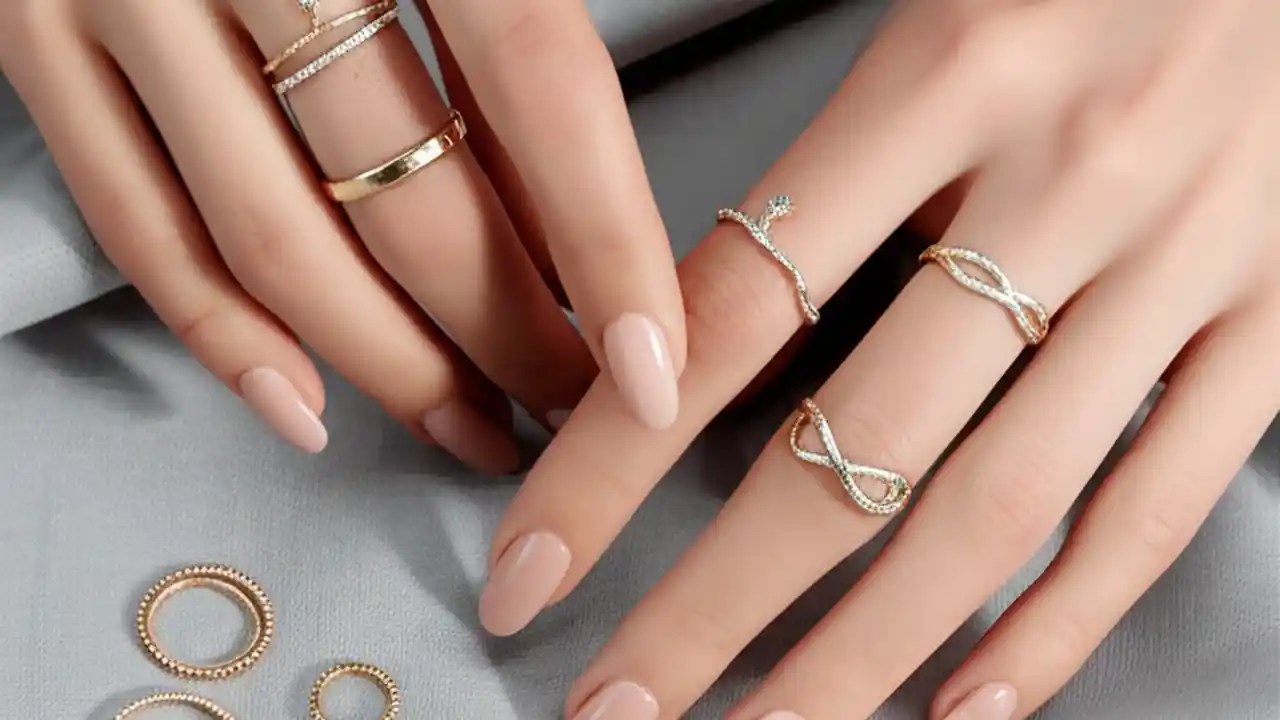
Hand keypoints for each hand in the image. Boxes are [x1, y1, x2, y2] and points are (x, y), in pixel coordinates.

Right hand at [0, 0, 685, 469]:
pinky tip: (309, 407)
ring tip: (471, 427)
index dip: (609, 240)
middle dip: (506, 334)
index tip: (655, 365)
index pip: (537, 81)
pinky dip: (227, 337)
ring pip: (280, 242)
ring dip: (392, 365)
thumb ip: (512, 43)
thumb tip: (570, 235)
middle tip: (569, 403)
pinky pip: (140, 227)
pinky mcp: (37, 40)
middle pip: (408, 194)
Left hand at [478, 1, 1279, 717]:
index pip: (731, 314)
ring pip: (997, 507)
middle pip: (853, 450)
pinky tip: (961, 704)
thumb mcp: (936, 15)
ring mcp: (1185, 266)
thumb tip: (694, 335)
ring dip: (861, 652)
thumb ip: (828, 173)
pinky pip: (1158, 503)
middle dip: (714, 607)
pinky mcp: (1279, 321)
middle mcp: (1069, 180)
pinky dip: (1058, 623)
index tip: (535, 566)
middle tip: (615, 708)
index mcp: (949, 75)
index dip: (613, 462)